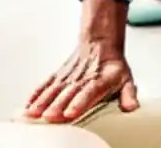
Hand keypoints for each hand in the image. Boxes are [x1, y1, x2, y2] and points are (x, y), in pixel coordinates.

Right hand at [24, 0, 137, 122]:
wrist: (100, 42)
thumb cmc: (112, 65)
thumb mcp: (126, 78)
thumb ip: (129, 94)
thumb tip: (132, 106)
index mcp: (98, 80)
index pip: (87, 93)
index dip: (78, 103)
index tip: (70, 113)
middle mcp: (80, 78)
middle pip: (67, 94)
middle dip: (57, 106)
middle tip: (49, 117)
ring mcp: (67, 76)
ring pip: (53, 90)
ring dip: (42, 102)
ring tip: (33, 113)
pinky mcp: (59, 75)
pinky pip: (45, 85)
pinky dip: (36, 94)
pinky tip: (28, 105)